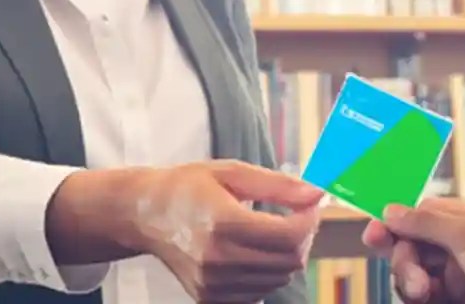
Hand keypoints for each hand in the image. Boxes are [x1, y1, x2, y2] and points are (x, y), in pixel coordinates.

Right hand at [128, 160, 323, 302]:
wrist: (146, 214)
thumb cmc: (189, 186)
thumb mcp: (233, 172)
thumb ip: (279, 185)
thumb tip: (318, 194)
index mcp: (223, 223)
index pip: (288, 236)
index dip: (310, 220)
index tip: (311, 205)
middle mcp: (217, 259)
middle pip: (288, 261)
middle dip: (303, 237)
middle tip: (296, 215)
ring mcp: (212, 284)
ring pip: (277, 279)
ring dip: (286, 256)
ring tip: (272, 230)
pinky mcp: (209, 298)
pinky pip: (259, 293)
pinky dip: (267, 273)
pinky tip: (254, 250)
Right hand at [362, 198, 464, 303]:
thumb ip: (427, 223)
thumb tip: (390, 208)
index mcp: (464, 219)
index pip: (416, 216)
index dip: (392, 225)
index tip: (372, 237)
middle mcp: (458, 245)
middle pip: (410, 248)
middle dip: (403, 260)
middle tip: (414, 278)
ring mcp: (459, 275)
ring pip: (415, 276)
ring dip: (410, 282)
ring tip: (423, 293)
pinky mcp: (460, 300)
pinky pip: (427, 298)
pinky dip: (420, 297)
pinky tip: (427, 297)